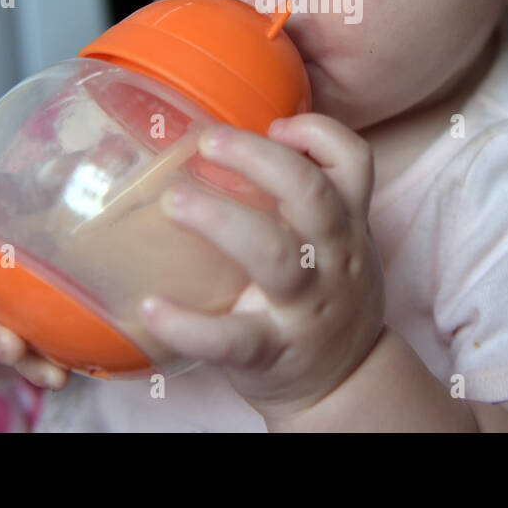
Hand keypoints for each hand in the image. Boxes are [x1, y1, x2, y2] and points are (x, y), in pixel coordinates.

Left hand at [137, 114, 385, 425]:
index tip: (275, 125)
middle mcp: (333, 258)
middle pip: (310, 194)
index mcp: (347, 224)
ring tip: (174, 201)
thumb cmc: (326, 293)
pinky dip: (188, 325)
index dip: (318, 133)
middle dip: (257, 159)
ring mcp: (305, 307)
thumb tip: (237, 137)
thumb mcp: (337, 240)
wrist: (344, 383)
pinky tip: (152, 307)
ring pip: (275, 256)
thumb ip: (308, 193)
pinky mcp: (272, 352)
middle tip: (206, 141)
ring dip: (221, 220)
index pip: (355, 161)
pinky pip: (232, 339)